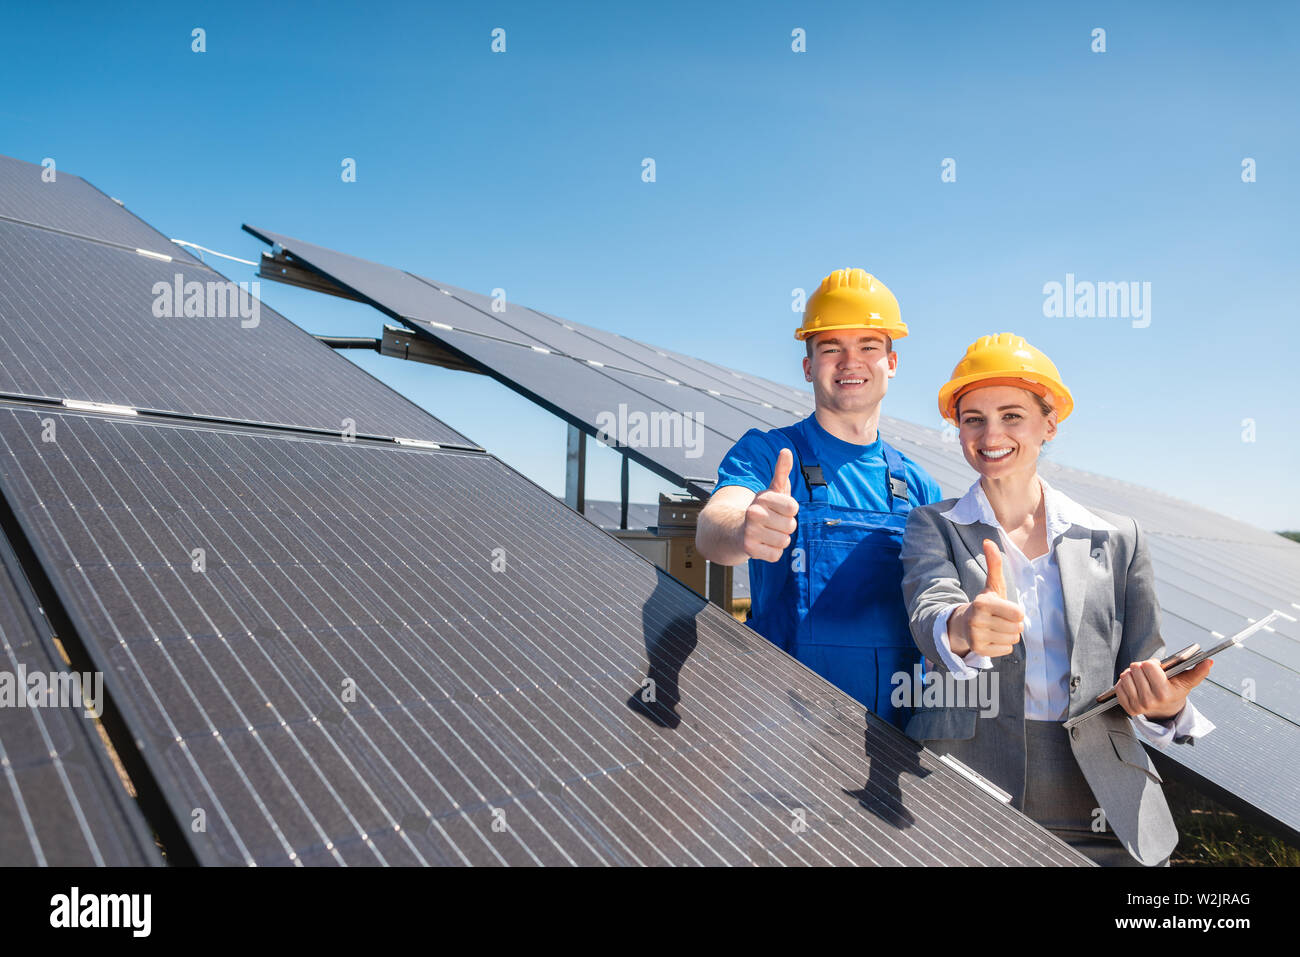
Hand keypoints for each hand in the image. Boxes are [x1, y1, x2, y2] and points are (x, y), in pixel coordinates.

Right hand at [742, 448, 798, 561]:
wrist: (733, 529)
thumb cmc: (760, 509)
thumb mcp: (771, 490)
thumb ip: (781, 471)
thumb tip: (786, 451)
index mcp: (763, 498)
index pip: (793, 508)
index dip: (789, 511)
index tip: (778, 510)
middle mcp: (754, 513)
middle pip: (791, 526)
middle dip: (784, 527)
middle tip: (771, 524)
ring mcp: (750, 531)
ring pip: (784, 541)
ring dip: (779, 540)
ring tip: (767, 534)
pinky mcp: (748, 549)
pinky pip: (776, 555)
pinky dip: (772, 552)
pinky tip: (763, 545)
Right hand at [948, 539, 1023, 657]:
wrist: (965, 625)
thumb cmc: (986, 604)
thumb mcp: (993, 585)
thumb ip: (994, 564)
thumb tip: (988, 541)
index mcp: (982, 603)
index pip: (1018, 613)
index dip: (1017, 612)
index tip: (1006, 609)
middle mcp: (977, 620)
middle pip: (1017, 628)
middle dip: (1014, 624)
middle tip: (1001, 620)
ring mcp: (976, 637)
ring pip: (1013, 640)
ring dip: (1009, 635)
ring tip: (997, 629)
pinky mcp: (978, 650)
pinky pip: (1006, 650)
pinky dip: (1003, 645)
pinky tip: (993, 638)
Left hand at [1116, 657, 1213, 720]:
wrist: (1165, 711)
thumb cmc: (1175, 691)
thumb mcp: (1187, 682)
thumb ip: (1198, 671)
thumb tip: (1209, 661)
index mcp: (1164, 693)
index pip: (1148, 665)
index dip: (1152, 663)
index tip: (1158, 668)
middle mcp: (1149, 701)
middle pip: (1135, 669)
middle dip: (1142, 667)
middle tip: (1149, 674)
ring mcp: (1137, 706)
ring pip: (1125, 676)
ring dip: (1132, 674)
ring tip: (1142, 679)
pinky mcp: (1127, 708)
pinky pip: (1118, 686)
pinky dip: (1125, 683)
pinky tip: (1135, 686)